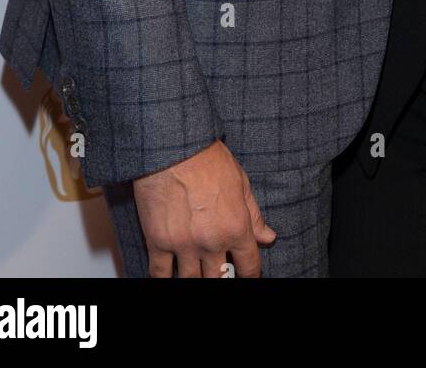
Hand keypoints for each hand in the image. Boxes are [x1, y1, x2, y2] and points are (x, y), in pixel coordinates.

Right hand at [133, 139, 275, 277]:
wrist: (173, 146)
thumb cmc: (208, 158)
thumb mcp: (240, 182)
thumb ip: (254, 215)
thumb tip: (268, 237)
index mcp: (236, 227)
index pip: (249, 266)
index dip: (250, 274)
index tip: (246, 273)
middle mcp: (211, 242)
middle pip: (218, 279)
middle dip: (221, 277)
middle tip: (219, 269)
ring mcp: (183, 244)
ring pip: (190, 280)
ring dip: (195, 278)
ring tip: (196, 271)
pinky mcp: (157, 241)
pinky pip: (159, 274)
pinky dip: (164, 278)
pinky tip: (170, 274)